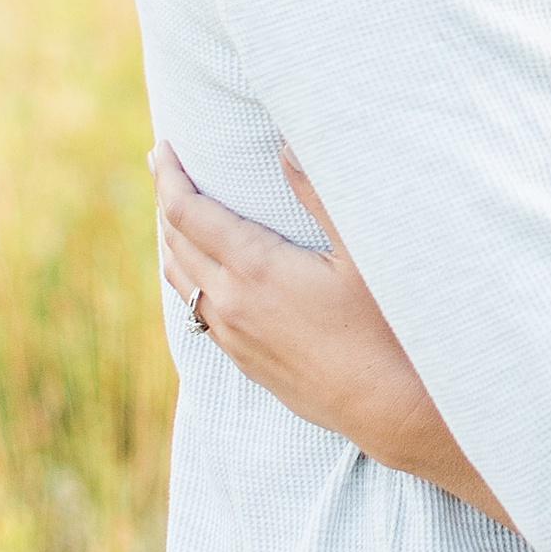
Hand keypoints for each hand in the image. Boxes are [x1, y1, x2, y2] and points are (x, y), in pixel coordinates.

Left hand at [153, 142, 490, 513]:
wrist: (389, 407)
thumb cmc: (385, 325)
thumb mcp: (360, 250)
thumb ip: (318, 191)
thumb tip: (285, 143)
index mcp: (253, 267)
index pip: (186, 211)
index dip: (168, 175)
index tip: (161, 148)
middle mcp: (231, 302)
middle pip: (175, 241)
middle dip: (163, 199)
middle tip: (161, 166)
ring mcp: (235, 336)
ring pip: (180, 280)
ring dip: (171, 240)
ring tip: (173, 213)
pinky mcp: (247, 361)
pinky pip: (198, 312)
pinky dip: (188, 278)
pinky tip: (203, 275)